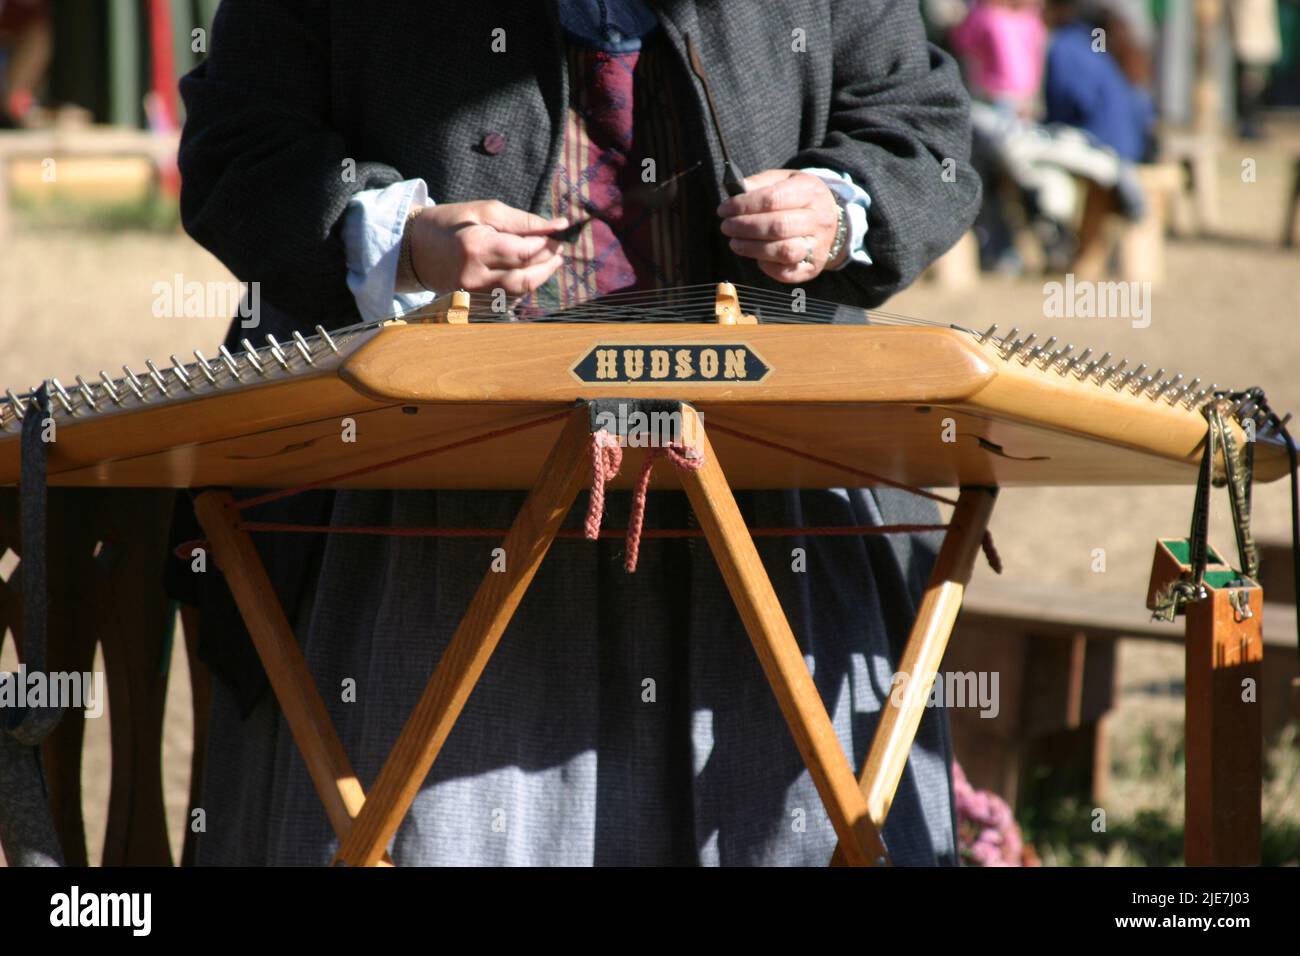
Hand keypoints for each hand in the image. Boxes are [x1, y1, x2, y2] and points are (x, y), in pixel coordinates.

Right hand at [408, 200, 567, 294]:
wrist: (413, 250)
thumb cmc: (450, 224)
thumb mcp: (484, 211)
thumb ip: (523, 221)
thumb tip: (558, 225)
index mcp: (476, 247)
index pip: (524, 252)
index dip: (547, 245)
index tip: (558, 236)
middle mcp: (475, 277)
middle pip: (526, 278)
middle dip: (548, 265)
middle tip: (558, 251)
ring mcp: (473, 296)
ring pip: (520, 293)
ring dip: (538, 277)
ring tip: (546, 260)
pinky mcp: (474, 306)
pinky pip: (508, 300)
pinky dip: (522, 287)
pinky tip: (525, 273)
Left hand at [716, 169, 845, 282]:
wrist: (829, 219)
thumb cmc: (798, 198)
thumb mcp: (783, 180)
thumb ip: (760, 183)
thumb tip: (738, 190)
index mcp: (810, 191)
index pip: (773, 198)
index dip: (744, 205)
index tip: (724, 210)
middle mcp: (818, 219)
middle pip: (779, 226)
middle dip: (746, 227)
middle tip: (726, 227)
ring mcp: (818, 245)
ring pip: (784, 251)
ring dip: (753, 249)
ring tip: (735, 243)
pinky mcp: (813, 267)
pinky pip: (787, 273)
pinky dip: (767, 267)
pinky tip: (756, 257)